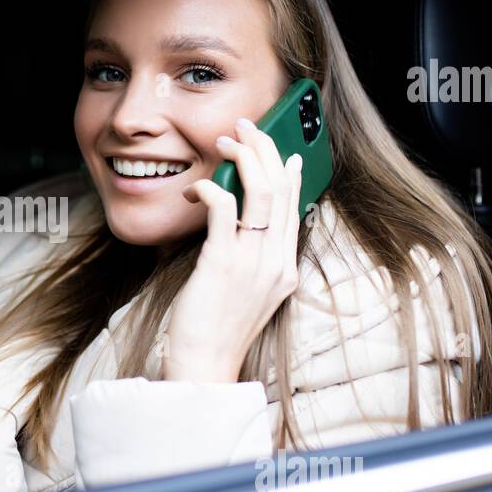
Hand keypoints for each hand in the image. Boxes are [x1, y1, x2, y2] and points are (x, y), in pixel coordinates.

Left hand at [162, 118, 303, 382]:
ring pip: (261, 190)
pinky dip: (211, 187)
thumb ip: (254, 258)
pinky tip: (196, 187)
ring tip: (225, 142)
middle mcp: (276, 261)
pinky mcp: (223, 262)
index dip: (289, 171)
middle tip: (245, 128)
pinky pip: (224, 207)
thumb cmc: (217, 329)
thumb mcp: (249, 292)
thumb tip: (244, 223)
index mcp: (285, 268)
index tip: (284, 150)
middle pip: (281, 189)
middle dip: (265, 149)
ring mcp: (253, 261)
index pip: (294, 206)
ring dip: (244, 157)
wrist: (205, 363)